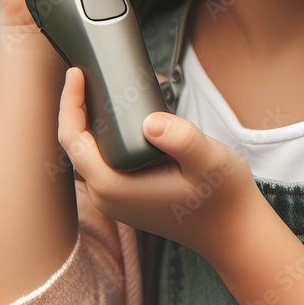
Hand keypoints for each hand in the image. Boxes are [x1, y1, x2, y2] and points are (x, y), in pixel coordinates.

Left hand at [58, 67, 259, 260]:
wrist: (234, 231)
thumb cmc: (222, 198)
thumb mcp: (209, 161)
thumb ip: (182, 140)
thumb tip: (150, 121)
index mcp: (114, 187)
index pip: (73, 140)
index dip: (69, 103)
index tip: (77, 74)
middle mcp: (107, 197)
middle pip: (74, 146)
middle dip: (76, 109)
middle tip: (89, 75)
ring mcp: (115, 200)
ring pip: (86, 155)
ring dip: (88, 123)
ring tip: (99, 92)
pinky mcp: (127, 197)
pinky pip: (101, 163)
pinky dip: (102, 138)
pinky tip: (118, 120)